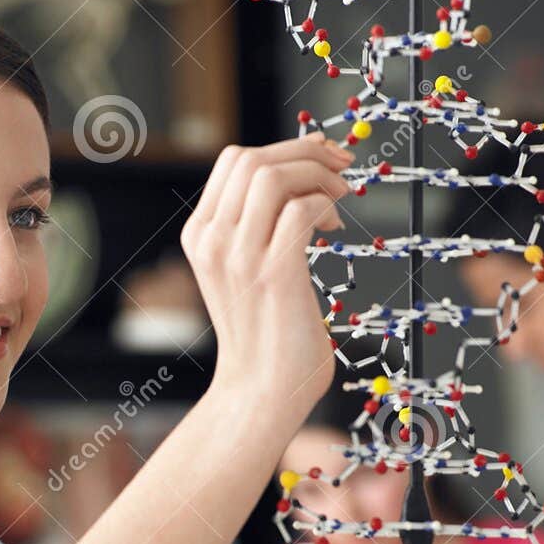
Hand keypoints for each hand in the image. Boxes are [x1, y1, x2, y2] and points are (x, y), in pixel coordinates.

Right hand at [180, 134, 352, 418]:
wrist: (262, 393)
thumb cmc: (266, 337)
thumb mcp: (246, 274)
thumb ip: (255, 231)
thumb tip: (300, 184)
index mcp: (201, 235)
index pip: (235, 160)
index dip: (285, 149)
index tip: (321, 160)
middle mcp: (213, 240)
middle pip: (254, 159)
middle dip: (307, 153)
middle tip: (342, 170)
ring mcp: (239, 257)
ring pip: (274, 176)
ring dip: (317, 176)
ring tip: (340, 198)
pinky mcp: (273, 274)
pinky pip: (300, 210)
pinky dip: (324, 205)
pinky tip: (334, 227)